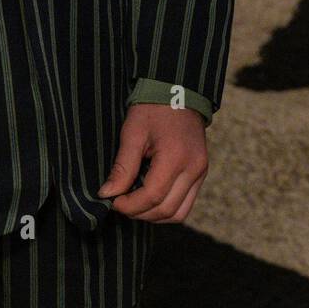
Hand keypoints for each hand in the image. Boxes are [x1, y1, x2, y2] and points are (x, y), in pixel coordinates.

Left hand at [97, 104, 207, 221]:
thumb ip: (122, 167)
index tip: (113, 201)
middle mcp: (194, 168)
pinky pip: (186, 204)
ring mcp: (201, 172)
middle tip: (120, 203)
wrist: (177, 92)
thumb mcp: (132, 133)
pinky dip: (167, 209)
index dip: (130, 204)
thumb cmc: (152, 109)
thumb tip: (107, 194)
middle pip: (166, 209)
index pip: (152, 196)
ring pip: (178, 213)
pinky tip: (150, 199)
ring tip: (134, 204)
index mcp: (176, 157)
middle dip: (139, 213)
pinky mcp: (201, 173)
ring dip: (154, 215)